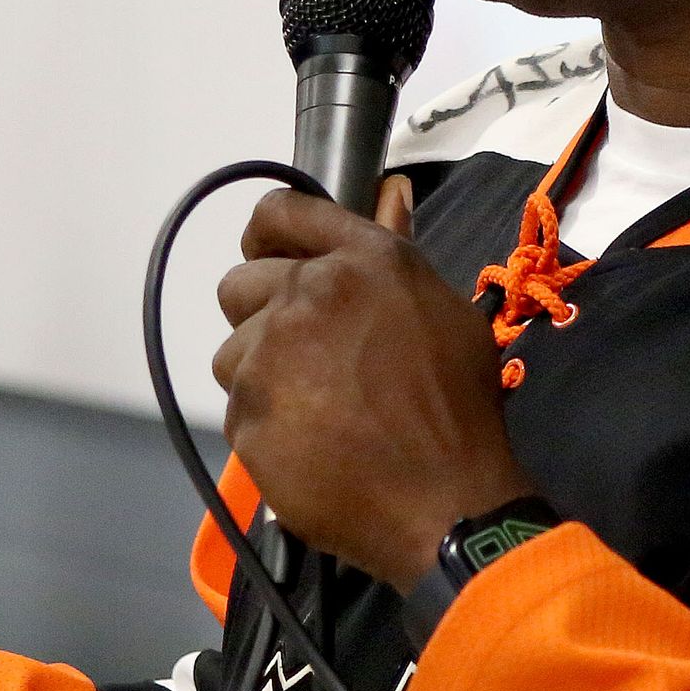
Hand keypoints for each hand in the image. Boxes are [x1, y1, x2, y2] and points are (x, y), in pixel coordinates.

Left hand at [214, 178, 534, 588]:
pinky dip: (267, 428)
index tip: (269, 258)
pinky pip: (239, 410)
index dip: (267, 235)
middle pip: (238, 285)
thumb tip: (389, 189)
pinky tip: (312, 446)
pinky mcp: (248, 414)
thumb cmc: (458, 406)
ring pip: (231, 354)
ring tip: (317, 411)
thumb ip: (396, 250)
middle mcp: (307, 294)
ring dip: (261, 377)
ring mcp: (270, 356)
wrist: (448, 501)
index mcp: (361, 260)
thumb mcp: (444, 311)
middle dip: (262, 316)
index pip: (280, 212)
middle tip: (308, 358)